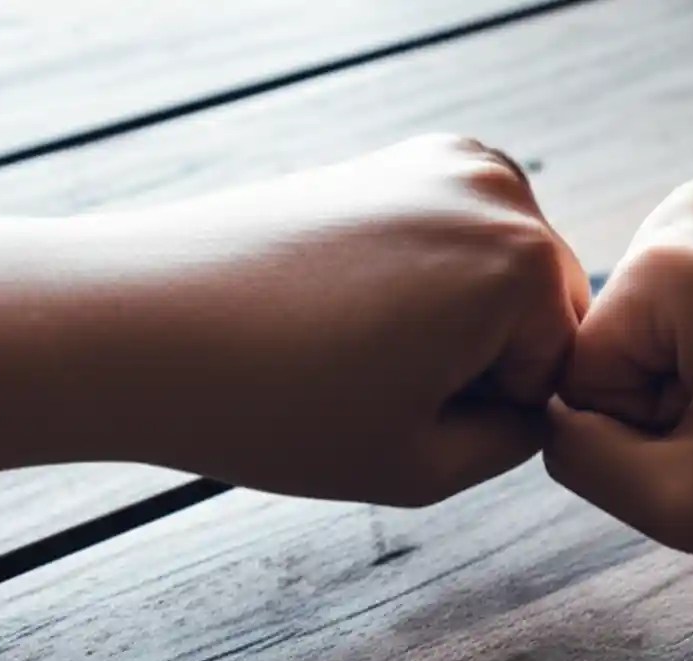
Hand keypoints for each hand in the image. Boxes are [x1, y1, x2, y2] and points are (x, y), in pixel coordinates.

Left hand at [60, 135, 588, 504]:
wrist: (134, 324)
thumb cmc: (272, 404)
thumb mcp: (420, 467)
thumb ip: (514, 441)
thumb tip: (530, 403)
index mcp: (523, 264)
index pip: (558, 370)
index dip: (489, 413)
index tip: (405, 413)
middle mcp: (496, 189)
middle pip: (535, 312)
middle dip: (478, 359)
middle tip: (377, 385)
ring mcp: (438, 160)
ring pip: (493, 279)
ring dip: (448, 322)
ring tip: (353, 346)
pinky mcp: (388, 160)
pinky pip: (447, 244)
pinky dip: (415, 283)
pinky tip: (340, 309)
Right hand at [544, 178, 692, 592]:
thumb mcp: (674, 500)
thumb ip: (570, 450)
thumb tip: (542, 404)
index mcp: (675, 257)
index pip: (576, 373)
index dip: (638, 435)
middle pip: (607, 344)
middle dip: (661, 406)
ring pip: (637, 336)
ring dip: (684, 390)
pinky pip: (675, 318)